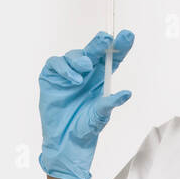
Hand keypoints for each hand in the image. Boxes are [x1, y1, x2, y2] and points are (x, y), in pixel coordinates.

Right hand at [38, 30, 134, 178]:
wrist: (64, 142)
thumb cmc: (85, 129)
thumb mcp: (100, 117)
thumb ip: (109, 104)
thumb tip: (126, 93)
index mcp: (101, 77)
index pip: (113, 57)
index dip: (120, 46)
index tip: (128, 36)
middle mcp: (85, 72)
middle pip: (95, 51)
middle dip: (101, 43)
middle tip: (106, 39)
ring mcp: (68, 73)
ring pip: (75, 55)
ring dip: (81, 59)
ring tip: (85, 70)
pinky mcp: (51, 77)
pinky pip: (56, 63)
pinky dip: (65, 68)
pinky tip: (73, 79)